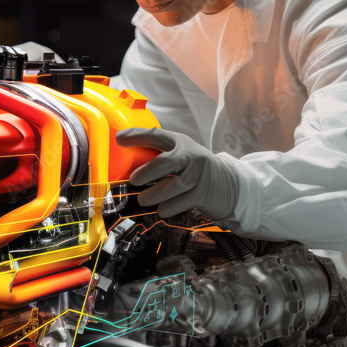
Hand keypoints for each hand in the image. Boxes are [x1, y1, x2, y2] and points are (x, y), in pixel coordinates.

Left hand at [115, 128, 239, 218]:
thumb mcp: (179, 154)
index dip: (138, 136)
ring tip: (143, 200)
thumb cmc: (193, 168)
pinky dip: (170, 207)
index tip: (120, 139)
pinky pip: (184, 201)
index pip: (157, 135)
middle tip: (134, 180)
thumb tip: (124, 161)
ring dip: (156, 194)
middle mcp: (190, 155)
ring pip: (175, 184)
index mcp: (179, 142)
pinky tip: (161, 210)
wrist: (226, 182)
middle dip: (148, 171)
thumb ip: (158, 154)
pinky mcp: (204, 192)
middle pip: (168, 162)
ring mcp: (199, 174)